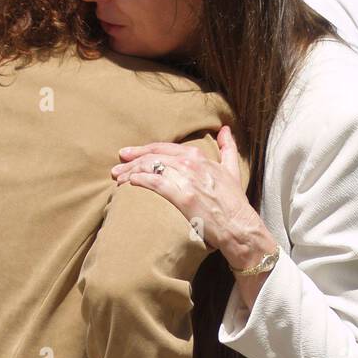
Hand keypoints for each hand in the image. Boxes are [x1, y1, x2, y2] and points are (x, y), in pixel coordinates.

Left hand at [112, 126, 272, 270]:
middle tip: (117, 167)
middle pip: (154, 156)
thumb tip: (224, 130)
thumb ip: (227, 148)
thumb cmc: (235, 203)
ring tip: (118, 178)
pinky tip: (130, 183)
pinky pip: (156, 183)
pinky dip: (140, 180)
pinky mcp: (183, 196)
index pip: (164, 148)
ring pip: (152, 168)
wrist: (239, 226)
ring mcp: (187, 179)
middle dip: (132, 160)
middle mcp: (191, 163)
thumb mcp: (233, 170)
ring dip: (131, 172)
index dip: (144, 150)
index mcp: (199, 156)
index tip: (129, 154)